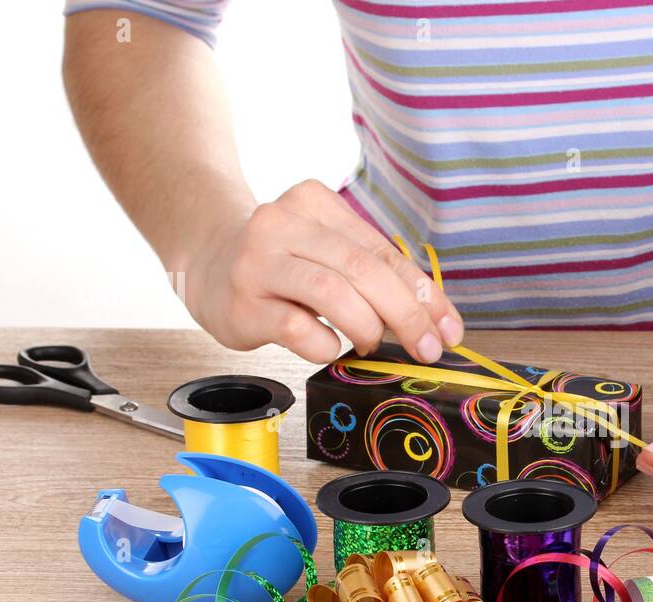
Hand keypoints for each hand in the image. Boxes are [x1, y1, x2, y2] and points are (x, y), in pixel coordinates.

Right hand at [182, 180, 462, 363]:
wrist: (203, 261)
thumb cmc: (280, 263)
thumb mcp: (325, 251)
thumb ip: (372, 273)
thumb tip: (435, 320)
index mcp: (315, 202)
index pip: (383, 251)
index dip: (424, 294)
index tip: (449, 329)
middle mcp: (283, 223)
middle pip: (362, 269)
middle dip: (406, 315)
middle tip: (426, 347)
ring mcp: (258, 262)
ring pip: (332, 293)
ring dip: (367, 327)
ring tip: (372, 345)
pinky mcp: (241, 302)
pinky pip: (297, 328)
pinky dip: (326, 344)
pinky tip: (330, 348)